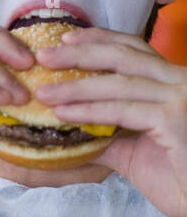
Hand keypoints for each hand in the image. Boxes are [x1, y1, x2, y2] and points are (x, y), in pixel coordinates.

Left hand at [34, 27, 186, 216]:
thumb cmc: (179, 179)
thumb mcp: (136, 149)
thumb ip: (107, 134)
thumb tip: (70, 127)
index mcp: (174, 82)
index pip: (135, 49)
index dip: (99, 40)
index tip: (66, 38)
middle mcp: (181, 81)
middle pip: (124, 56)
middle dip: (79, 54)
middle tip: (44, 56)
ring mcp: (181, 98)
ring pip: (119, 83)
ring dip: (76, 86)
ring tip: (44, 92)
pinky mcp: (175, 119)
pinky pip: (123, 110)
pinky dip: (90, 110)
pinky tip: (64, 113)